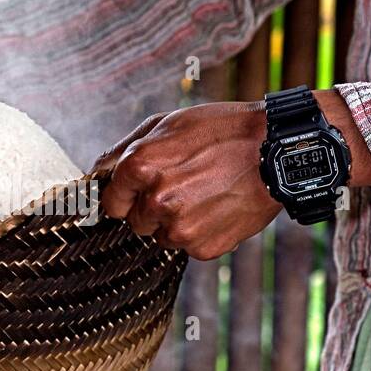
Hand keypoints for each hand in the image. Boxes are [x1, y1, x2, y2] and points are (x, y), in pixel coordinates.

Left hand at [95, 103, 279, 258]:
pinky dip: (201, 233)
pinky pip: (189, 247)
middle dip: (152, 208)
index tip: (142, 190)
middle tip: (184, 186)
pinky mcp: (204, 247)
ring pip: (162, 236)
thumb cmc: (222, 131)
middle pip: (136, 222)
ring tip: (205, 195)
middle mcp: (156, 200)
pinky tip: (218, 208)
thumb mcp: (168, 123)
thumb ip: (123, 149)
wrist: (276, 151)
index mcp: (140, 166)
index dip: (127, 195)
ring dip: (176, 222)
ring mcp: (180, 228)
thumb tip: (95, 172)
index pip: (111, 201)